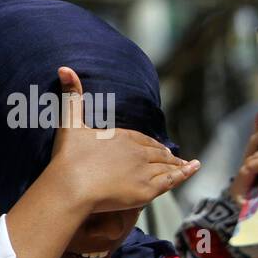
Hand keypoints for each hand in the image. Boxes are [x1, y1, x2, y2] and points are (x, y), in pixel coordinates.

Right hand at [46, 66, 199, 212]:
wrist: (71, 186)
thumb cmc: (68, 157)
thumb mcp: (69, 123)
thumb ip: (72, 97)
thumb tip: (64, 67)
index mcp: (122, 136)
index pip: (142, 139)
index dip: (151, 143)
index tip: (158, 146)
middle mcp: (137, 152)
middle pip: (156, 153)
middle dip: (165, 155)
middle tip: (173, 157)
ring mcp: (144, 171)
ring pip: (166, 166)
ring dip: (176, 164)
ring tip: (184, 164)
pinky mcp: (147, 190)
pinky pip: (172, 179)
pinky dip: (185, 172)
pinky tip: (193, 168)